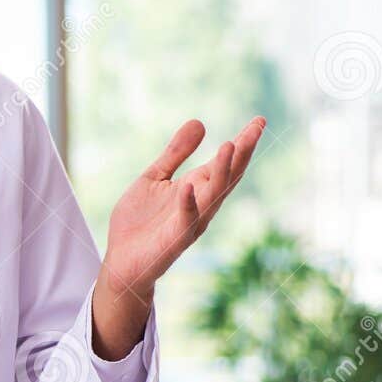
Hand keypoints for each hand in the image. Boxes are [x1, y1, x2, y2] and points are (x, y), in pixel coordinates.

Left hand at [91, 117, 266, 359]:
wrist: (122, 261)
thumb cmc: (139, 221)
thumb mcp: (154, 178)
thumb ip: (175, 153)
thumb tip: (200, 121)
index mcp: (196, 187)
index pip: (225, 163)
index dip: (242, 142)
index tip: (260, 120)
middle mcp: (200, 204)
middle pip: (227, 176)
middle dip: (242, 152)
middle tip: (257, 127)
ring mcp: (190, 222)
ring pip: (213, 196)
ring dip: (222, 172)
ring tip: (230, 145)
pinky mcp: (174, 239)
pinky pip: (185, 221)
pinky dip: (187, 204)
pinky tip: (188, 186)